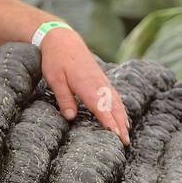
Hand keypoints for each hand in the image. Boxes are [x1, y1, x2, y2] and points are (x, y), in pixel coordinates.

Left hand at [39, 27, 130, 145]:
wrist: (63, 39)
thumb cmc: (55, 59)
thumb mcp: (54, 79)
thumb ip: (64, 97)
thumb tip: (70, 117)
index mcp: (86, 84)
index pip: (101, 107)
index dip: (109, 122)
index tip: (116, 136)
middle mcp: (98, 83)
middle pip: (113, 106)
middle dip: (120, 125)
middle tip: (125, 143)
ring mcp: (101, 81)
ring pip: (116, 101)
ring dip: (123, 118)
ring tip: (127, 134)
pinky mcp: (101, 79)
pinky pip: (115, 96)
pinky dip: (120, 108)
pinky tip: (122, 117)